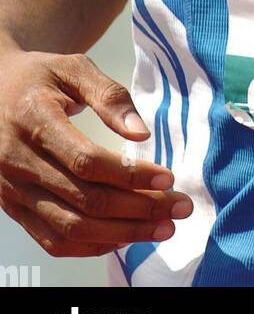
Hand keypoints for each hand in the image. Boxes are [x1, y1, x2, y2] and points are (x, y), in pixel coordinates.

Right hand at [0, 45, 192, 257]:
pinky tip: (124, 237)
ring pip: (70, 227)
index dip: (130, 174)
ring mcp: (12, 189)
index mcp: (33, 119)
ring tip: (161, 228)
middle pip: (84, 200)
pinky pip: (52, 239)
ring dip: (121, 233)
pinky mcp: (12, 207)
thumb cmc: (39, 76)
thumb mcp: (73, 67)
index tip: (168, 178)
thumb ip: (109, 95)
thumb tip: (142, 132)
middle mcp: (17, 160)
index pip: (86, 161)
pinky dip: (90, 246)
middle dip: (138, 208)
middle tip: (178, 208)